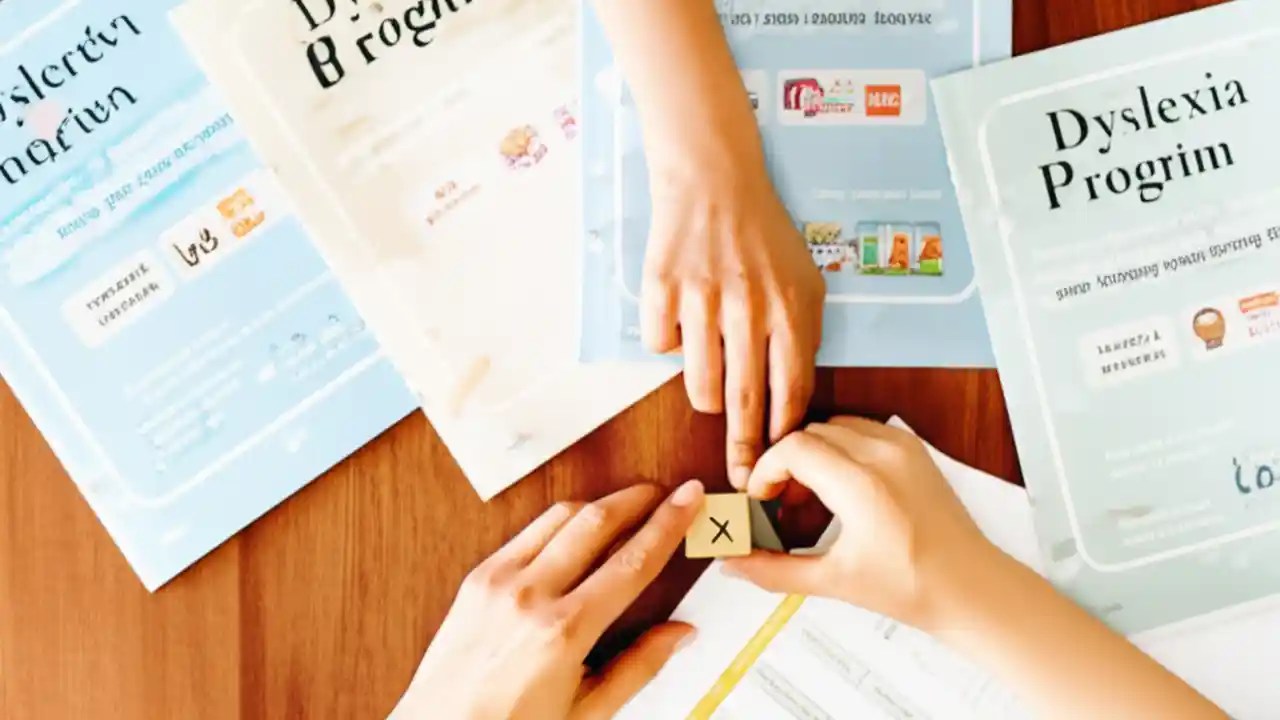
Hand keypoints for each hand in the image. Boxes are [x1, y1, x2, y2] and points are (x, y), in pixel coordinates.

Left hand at [394, 481, 704, 719]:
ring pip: (560, 517)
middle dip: (637, 499)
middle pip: (597, 521)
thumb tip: (680, 633)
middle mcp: (530, 596)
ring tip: (626, 505)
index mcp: (564, 632)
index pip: (632, 561)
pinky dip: (558, 523)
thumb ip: (639, 666)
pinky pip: (526, 533)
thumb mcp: (586, 712)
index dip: (668, 523)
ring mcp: (498, 581)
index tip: (688, 500)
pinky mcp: (477, 578)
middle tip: (664, 492)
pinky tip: (575, 529)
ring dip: (599, 503)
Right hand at [641, 151, 824, 489]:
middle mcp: (748, 308)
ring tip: (712, 383)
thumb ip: (804, 335)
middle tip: (741, 476)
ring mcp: (702, 300)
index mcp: (790, 308)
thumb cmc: (763, 236)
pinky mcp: (662, 291)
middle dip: (744, 449)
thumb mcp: (806, 280)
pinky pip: (662, 347)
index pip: (791, 391)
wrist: (714, 182)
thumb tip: (793, 398)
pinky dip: (670, 344)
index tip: (777, 463)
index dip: (784, 435)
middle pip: (746, 402)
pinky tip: (683, 320)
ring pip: (700, 386)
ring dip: (708, 395)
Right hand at [722, 417, 994, 630]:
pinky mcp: (913, 449)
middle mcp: (883, 456)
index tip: (761, 498)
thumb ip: (774, 570)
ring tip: (809, 497)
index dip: (766, 470)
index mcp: (862, 486)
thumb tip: (732, 563)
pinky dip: (840, 449)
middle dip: (785, 464)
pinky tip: (839, 487)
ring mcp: (902, 448)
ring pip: (834, 427)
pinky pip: (861, 430)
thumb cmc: (913, 587)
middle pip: (810, 434)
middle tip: (780, 503)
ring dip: (812, 454)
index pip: (793, 448)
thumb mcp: (834, 581)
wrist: (971, 587)